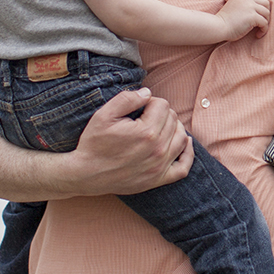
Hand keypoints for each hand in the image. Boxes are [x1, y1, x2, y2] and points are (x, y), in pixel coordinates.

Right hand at [70, 87, 191, 195]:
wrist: (85, 174)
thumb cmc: (93, 144)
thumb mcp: (104, 114)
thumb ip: (127, 99)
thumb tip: (148, 93)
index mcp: (146, 132)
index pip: (162, 105)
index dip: (150, 102)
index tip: (139, 108)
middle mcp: (158, 150)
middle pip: (173, 119)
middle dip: (161, 113)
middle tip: (145, 117)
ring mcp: (160, 166)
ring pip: (182, 138)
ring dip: (174, 128)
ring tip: (159, 126)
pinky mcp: (158, 179)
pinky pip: (184, 167)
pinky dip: (188, 153)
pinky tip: (184, 143)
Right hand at [217, 0, 270, 39]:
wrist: (218, 27)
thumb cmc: (224, 21)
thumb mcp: (233, 6)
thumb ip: (242, 4)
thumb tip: (254, 11)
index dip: (260, 5)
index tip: (258, 14)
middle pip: (266, 3)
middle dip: (266, 13)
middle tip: (261, 22)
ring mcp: (250, 7)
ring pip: (267, 12)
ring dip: (266, 22)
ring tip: (259, 29)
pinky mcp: (253, 16)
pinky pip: (265, 22)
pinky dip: (264, 30)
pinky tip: (258, 35)